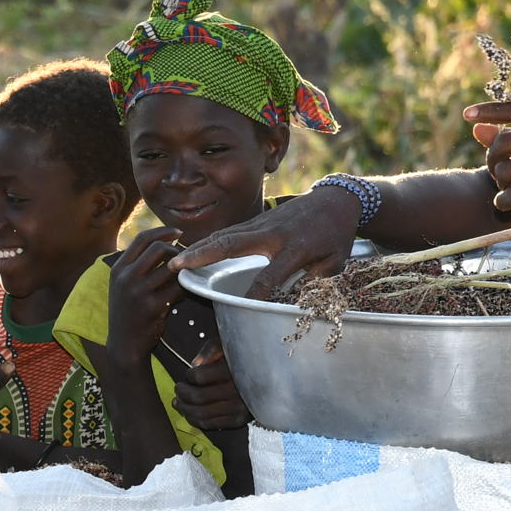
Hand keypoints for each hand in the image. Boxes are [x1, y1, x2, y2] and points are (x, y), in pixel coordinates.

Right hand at [104, 228, 183, 366]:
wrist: (124, 345)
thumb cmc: (128, 313)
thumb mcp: (123, 286)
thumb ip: (137, 266)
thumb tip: (164, 244)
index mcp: (118, 269)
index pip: (142, 239)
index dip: (163, 232)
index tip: (178, 233)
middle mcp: (126, 278)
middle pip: (158, 248)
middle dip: (176, 250)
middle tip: (185, 258)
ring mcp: (139, 292)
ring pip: (171, 268)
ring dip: (182, 270)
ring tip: (185, 277)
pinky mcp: (153, 307)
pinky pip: (177, 289)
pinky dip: (184, 289)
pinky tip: (184, 295)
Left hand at [169, 344, 249, 432]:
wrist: (275, 378)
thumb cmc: (248, 359)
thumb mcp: (232, 344)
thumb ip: (211, 350)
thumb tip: (195, 365)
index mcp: (234, 370)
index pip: (200, 377)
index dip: (189, 376)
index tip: (188, 374)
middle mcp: (237, 391)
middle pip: (198, 397)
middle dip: (182, 393)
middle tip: (178, 388)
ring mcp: (239, 408)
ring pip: (202, 413)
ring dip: (185, 409)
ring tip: (178, 402)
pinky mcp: (239, 420)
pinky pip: (212, 424)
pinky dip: (196, 420)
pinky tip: (189, 414)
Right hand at [170, 186, 362, 300]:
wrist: (335, 200)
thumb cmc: (335, 236)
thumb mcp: (334, 264)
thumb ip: (314, 284)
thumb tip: (294, 305)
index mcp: (295, 248)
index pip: (270, 277)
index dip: (255, 296)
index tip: (240, 310)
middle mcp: (273, 234)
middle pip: (232, 244)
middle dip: (203, 255)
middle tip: (177, 265)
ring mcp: (262, 224)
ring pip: (224, 235)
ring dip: (198, 247)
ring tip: (174, 260)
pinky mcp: (256, 220)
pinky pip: (229, 232)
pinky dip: (208, 241)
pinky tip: (192, 251)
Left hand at [465, 102, 510, 225]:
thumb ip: (508, 136)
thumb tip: (476, 128)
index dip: (490, 111)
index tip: (467, 114)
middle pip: (501, 144)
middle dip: (492, 160)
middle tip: (499, 171)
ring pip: (503, 171)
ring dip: (500, 183)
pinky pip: (509, 196)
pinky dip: (502, 202)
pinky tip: (509, 202)